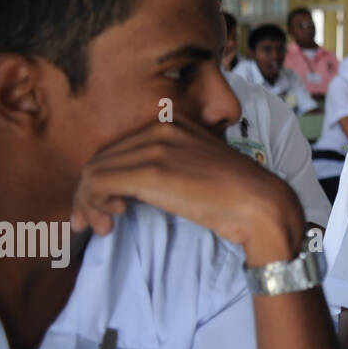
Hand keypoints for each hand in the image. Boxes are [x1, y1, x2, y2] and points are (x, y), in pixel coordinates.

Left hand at [72, 114, 303, 266]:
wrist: (259, 204)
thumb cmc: (235, 195)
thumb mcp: (198, 167)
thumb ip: (169, 164)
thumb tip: (130, 188)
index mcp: (173, 122)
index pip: (119, 148)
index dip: (105, 179)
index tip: (110, 205)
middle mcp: (161, 128)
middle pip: (101, 158)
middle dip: (89, 193)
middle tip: (95, 222)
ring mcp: (155, 148)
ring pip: (94, 172)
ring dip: (88, 203)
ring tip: (101, 226)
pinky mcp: (150, 172)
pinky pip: (97, 184)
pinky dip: (92, 205)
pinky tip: (109, 221)